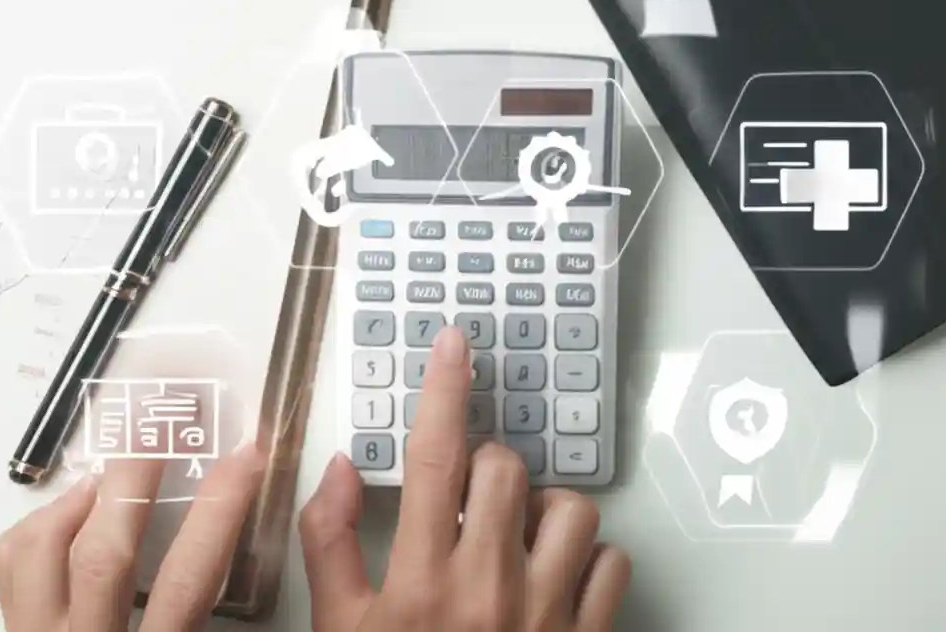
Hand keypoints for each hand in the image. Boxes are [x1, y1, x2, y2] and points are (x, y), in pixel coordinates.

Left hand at [0, 441, 264, 631]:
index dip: (221, 509)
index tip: (248, 458)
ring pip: (40, 553)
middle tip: (162, 430)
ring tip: (111, 473)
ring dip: (79, 499)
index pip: (189, 577)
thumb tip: (235, 551)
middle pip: (104, 552)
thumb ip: (209, 622)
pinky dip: (41, 524)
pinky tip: (70, 515)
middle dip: (137, 480)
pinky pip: (13, 567)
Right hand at [299, 326, 630, 630]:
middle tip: (468, 502)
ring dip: (543, 510)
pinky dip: (591, 559)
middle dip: (486, 469)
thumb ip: (330, 544)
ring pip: (571, 509)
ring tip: (516, 538)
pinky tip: (556, 577)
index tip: (454, 342)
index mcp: (420, 582)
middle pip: (507, 470)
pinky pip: (614, 563)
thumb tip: (339, 469)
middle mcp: (489, 588)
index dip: (444, 390)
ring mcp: (548, 613)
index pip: (435, 460)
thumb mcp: (341, 631)